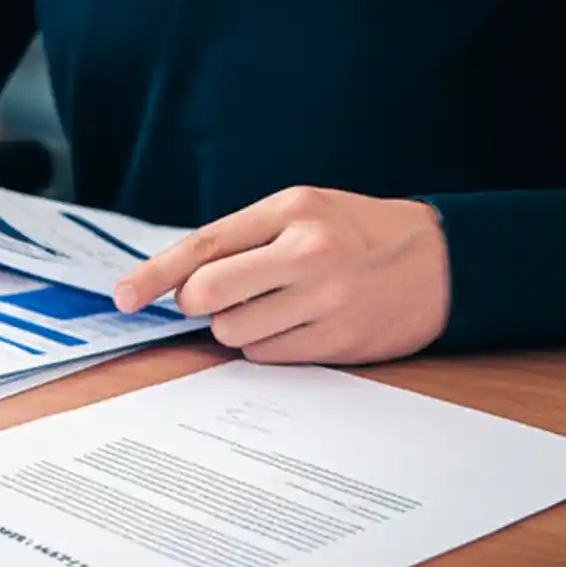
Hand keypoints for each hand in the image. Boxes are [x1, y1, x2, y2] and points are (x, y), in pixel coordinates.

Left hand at [114, 186, 449, 363]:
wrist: (441, 262)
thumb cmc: (356, 233)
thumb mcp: (302, 211)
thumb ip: (242, 240)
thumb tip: (177, 282)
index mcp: (290, 211)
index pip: (204, 245)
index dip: (154, 274)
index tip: (124, 297)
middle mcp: (306, 253)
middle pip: (207, 295)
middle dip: (202, 302)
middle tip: (226, 294)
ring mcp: (324, 300)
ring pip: (233, 332)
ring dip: (240, 325)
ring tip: (281, 304)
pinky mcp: (337, 340)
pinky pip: (266, 355)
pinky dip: (270, 344)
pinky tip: (301, 323)